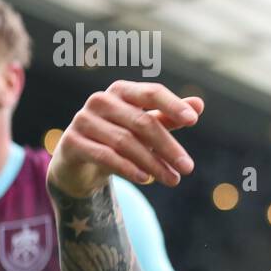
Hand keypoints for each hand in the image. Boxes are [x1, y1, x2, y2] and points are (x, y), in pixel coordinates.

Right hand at [48, 81, 203, 197]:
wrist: (80, 162)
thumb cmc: (119, 138)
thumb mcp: (145, 127)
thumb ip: (169, 116)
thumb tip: (199, 103)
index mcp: (122, 91)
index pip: (151, 93)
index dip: (172, 105)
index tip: (193, 120)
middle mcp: (100, 100)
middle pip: (142, 122)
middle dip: (168, 147)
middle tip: (188, 168)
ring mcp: (83, 120)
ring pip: (126, 142)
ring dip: (153, 163)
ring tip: (173, 180)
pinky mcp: (71, 142)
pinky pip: (105, 155)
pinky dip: (128, 168)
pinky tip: (146, 179)